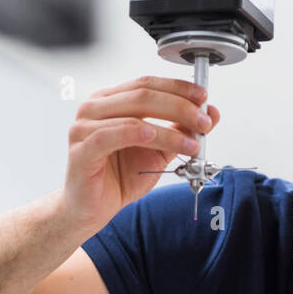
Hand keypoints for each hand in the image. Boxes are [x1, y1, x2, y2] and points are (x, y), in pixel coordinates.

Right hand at [60, 75, 220, 231]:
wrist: (93, 209)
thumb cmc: (117, 178)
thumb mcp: (158, 151)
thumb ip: (181, 130)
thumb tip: (211, 113)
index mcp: (110, 101)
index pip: (147, 84)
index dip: (178, 88)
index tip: (203, 98)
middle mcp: (94, 109)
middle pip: (143, 95)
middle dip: (180, 107)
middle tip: (203, 122)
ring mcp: (83, 128)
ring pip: (134, 116)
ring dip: (169, 129)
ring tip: (191, 143)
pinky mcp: (81, 151)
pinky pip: (111, 136)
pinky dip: (137, 134)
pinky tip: (154, 137)